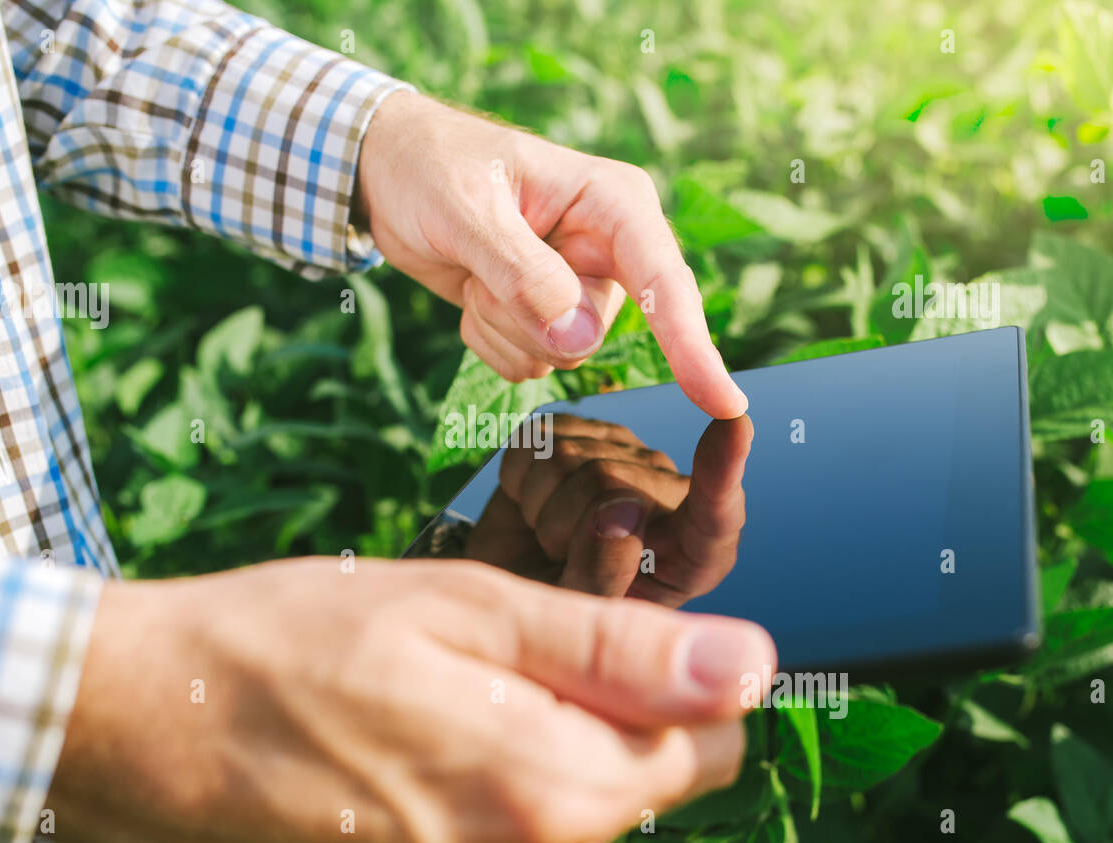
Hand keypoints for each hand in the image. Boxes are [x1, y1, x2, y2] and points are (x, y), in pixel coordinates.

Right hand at [46, 558, 773, 842]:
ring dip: (532, 727)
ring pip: (571, 795)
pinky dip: (484, 764)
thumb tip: (754, 667)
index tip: (589, 622)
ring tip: (432, 680)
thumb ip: (619, 653)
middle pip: (638, 774)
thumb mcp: (464, 612)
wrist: (140, 728)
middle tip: (486, 640)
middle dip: (596, 698)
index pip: (706, 747)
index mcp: (556, 796)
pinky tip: (406, 726)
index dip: (670, 671)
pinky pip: (507, 823)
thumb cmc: (292, 647)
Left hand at [356, 91, 747, 419]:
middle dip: (525, 317)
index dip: (693, 347)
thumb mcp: (466, 211)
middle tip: (481, 266)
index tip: (723, 402)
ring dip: (499, 325)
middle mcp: (609, 250)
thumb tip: (576, 338)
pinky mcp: (547, 317)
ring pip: (558, 356)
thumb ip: (522, 274)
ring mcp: (580, 288)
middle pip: (592, 333)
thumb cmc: (432, 169)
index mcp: (613, 203)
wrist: (389, 172)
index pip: (664, 283)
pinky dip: (487, 337)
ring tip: (475, 270)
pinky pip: (526, 365)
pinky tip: (472, 290)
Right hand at [464, 414, 751, 605]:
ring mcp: (626, 455)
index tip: (736, 421)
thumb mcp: (578, 617)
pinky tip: (533, 505)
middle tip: (558, 562)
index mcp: (694, 554)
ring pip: (568, 458)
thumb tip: (620, 508)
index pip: (716, 512)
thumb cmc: (558, 622)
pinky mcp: (579, 430)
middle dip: (563, 527)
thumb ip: (603, 578)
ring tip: (549, 539)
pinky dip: (518, 478)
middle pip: (609, 482)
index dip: (723, 468)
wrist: (514, 595)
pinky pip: (537, 440)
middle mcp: (669, 495)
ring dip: (539, 508)